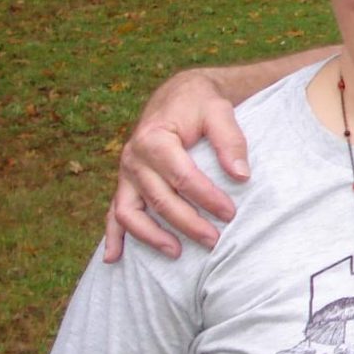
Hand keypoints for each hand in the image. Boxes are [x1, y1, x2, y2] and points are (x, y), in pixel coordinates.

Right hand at [104, 69, 248, 260]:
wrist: (177, 95)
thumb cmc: (200, 104)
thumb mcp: (220, 111)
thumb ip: (231, 140)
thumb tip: (241, 175)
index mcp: (154, 139)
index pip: (183, 178)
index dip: (207, 198)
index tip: (230, 214)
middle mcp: (134, 158)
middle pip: (159, 200)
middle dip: (187, 224)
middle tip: (215, 240)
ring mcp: (125, 174)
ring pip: (130, 213)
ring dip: (150, 236)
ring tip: (177, 253)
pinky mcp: (125, 184)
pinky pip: (113, 213)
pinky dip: (112, 236)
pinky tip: (114, 258)